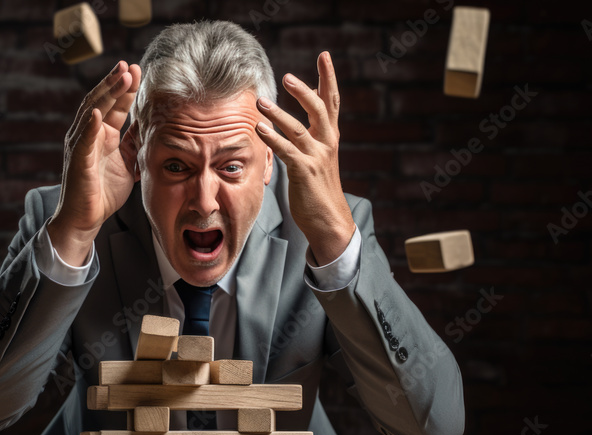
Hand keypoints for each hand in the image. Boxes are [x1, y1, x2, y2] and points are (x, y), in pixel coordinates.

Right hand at [48, 60, 141, 265]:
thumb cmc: (104, 193)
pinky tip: (97, 111)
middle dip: (116, 83)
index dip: (125, 88)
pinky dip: (89, 125)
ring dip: (106, 94)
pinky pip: (83, 140)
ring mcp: (81, 146)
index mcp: (102, 134)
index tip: (138, 70)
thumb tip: (151, 126)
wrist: (86, 219)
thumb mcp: (128, 163)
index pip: (115, 105)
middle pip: (103, 102)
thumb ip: (136, 144)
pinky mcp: (78, 161)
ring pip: (92, 113)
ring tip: (120, 77)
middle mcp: (89, 135)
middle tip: (130, 65)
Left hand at [254, 51, 354, 265]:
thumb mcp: (317, 160)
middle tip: (287, 77)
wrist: (330, 222)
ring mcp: (317, 157)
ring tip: (261, 102)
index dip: (328, 78)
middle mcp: (326, 143)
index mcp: (330, 138)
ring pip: (298, 128)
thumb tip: (294, 125)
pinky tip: (259, 129)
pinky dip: (272, 138)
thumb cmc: (319, 192)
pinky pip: (287, 150)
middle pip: (320, 108)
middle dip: (305, 90)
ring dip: (278, 113)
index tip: (324, 56)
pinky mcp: (305, 172)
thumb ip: (308, 140)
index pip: (331, 102)